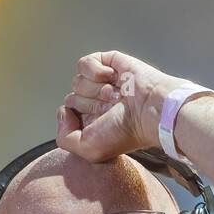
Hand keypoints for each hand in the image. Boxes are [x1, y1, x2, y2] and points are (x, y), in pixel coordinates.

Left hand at [56, 50, 192, 162]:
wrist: (150, 110)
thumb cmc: (125, 133)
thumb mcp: (88, 150)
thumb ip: (63, 137)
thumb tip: (64, 110)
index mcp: (92, 123)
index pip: (67, 116)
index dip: (78, 119)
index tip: (99, 123)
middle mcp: (96, 103)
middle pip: (71, 98)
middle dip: (89, 104)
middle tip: (111, 110)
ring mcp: (102, 83)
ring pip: (76, 81)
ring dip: (96, 90)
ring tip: (116, 96)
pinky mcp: (109, 63)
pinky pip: (84, 63)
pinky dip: (95, 70)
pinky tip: (111, 77)